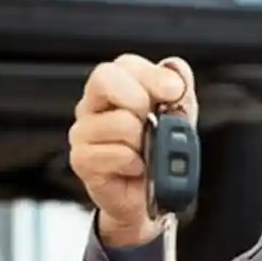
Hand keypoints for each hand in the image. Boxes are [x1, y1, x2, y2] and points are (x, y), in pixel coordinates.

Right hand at [69, 54, 198, 247]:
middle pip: (105, 78)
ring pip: (119, 121)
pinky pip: (116, 153)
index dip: (153, 76)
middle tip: (151, 121)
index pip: (126, 64)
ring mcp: (84, 131)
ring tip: (143, 151)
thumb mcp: (179, 117)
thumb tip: (175, 70)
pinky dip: (134, 164)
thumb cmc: (158, 153)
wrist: (149, 196)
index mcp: (117, 86)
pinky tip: (134, 167)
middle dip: (139, 100)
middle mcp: (95, 104)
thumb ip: (180, 90)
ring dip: (142, 141)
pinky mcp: (82, 159)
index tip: (173, 92)